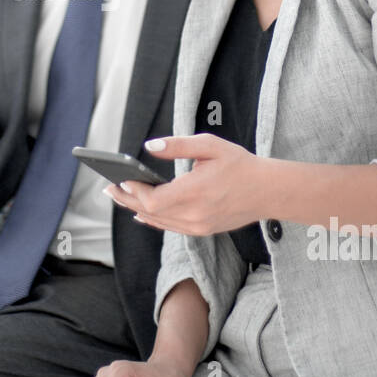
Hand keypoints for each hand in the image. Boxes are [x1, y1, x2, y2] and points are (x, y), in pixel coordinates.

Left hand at [105, 134, 268, 234]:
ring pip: (158, 222)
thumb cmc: (240, 164)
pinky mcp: (202, 230)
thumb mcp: (210, 146)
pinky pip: (170, 227)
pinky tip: (141, 212)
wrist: (267, 191)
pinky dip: (153, 219)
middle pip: (150, 213)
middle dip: (127, 200)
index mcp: (195, 192)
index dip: (132, 192)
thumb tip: (149, 147)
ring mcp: (199, 226)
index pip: (152, 200)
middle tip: (109, 188)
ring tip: (120, 197)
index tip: (118, 180)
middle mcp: (195, 215)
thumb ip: (178, 145)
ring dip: (137, 210)